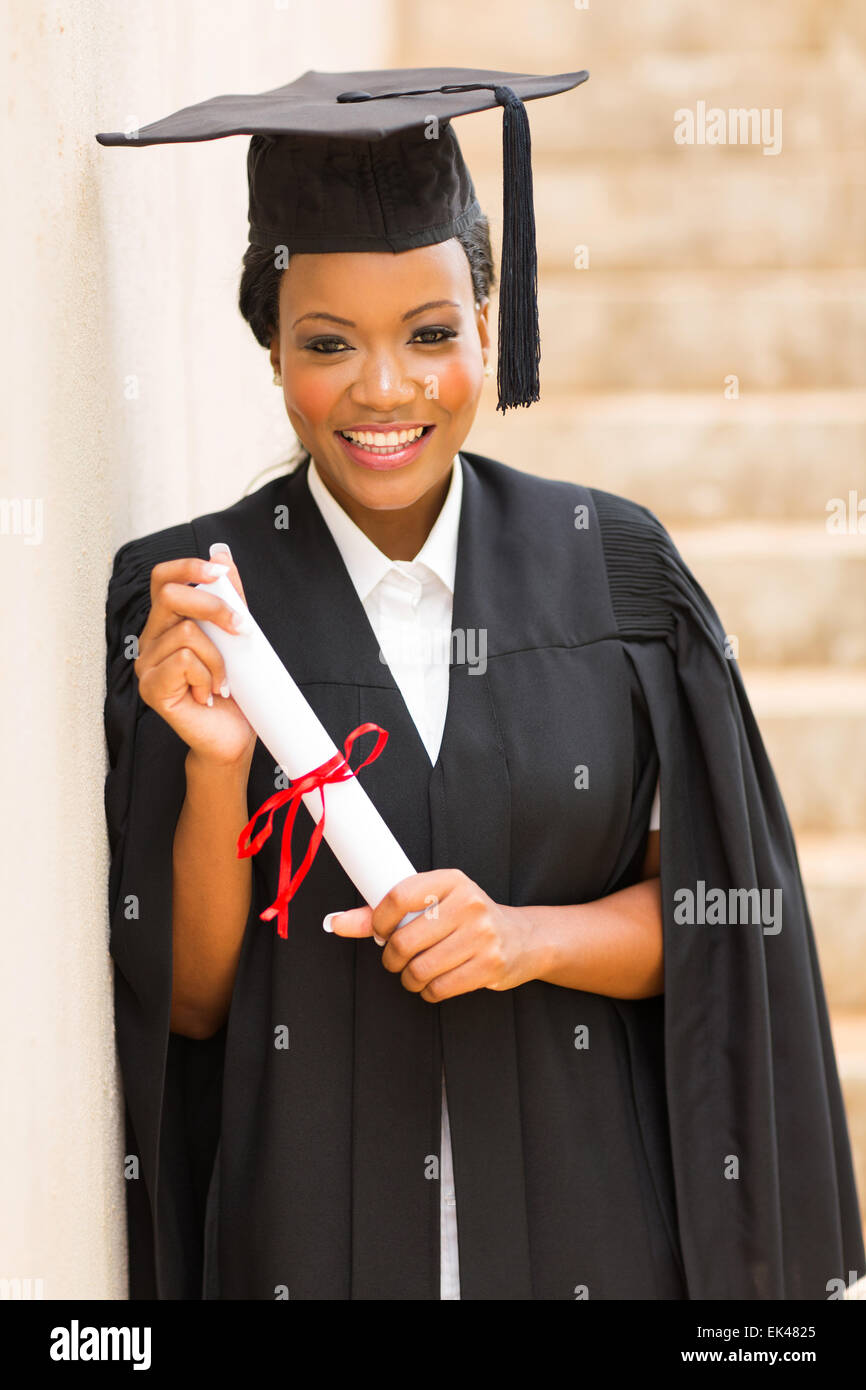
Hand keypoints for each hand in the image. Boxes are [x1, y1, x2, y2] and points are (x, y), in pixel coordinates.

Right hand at [133, 544, 256, 766]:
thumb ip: (228, 598)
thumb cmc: (233, 690)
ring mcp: (146, 665)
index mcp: (166, 624)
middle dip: (214, 607)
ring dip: (218, 658)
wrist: (232, 737)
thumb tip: (222, 553)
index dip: (188, 567)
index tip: (220, 573)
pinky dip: (208, 676)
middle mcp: (150, 640)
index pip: (162, 578)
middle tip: (243, 630)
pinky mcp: (150, 688)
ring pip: (186, 633)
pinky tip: (209, 695)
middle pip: (171, 596)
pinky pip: (183, 661)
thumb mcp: (236, 637)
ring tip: (223, 682)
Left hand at [326, 869, 539, 1001]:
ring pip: (419, 970)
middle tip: (397, 959)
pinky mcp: (490, 965)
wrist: (521, 938)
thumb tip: (335, 922)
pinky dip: (428, 992)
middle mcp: (469, 903)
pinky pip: (439, 988)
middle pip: (404, 941)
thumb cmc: (465, 919)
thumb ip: (383, 912)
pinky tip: (435, 982)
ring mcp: (482, 935)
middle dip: (392, 958)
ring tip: (416, 971)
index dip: (379, 920)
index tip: (380, 932)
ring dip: (409, 979)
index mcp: (451, 880)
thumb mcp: (431, 904)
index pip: (399, 896)